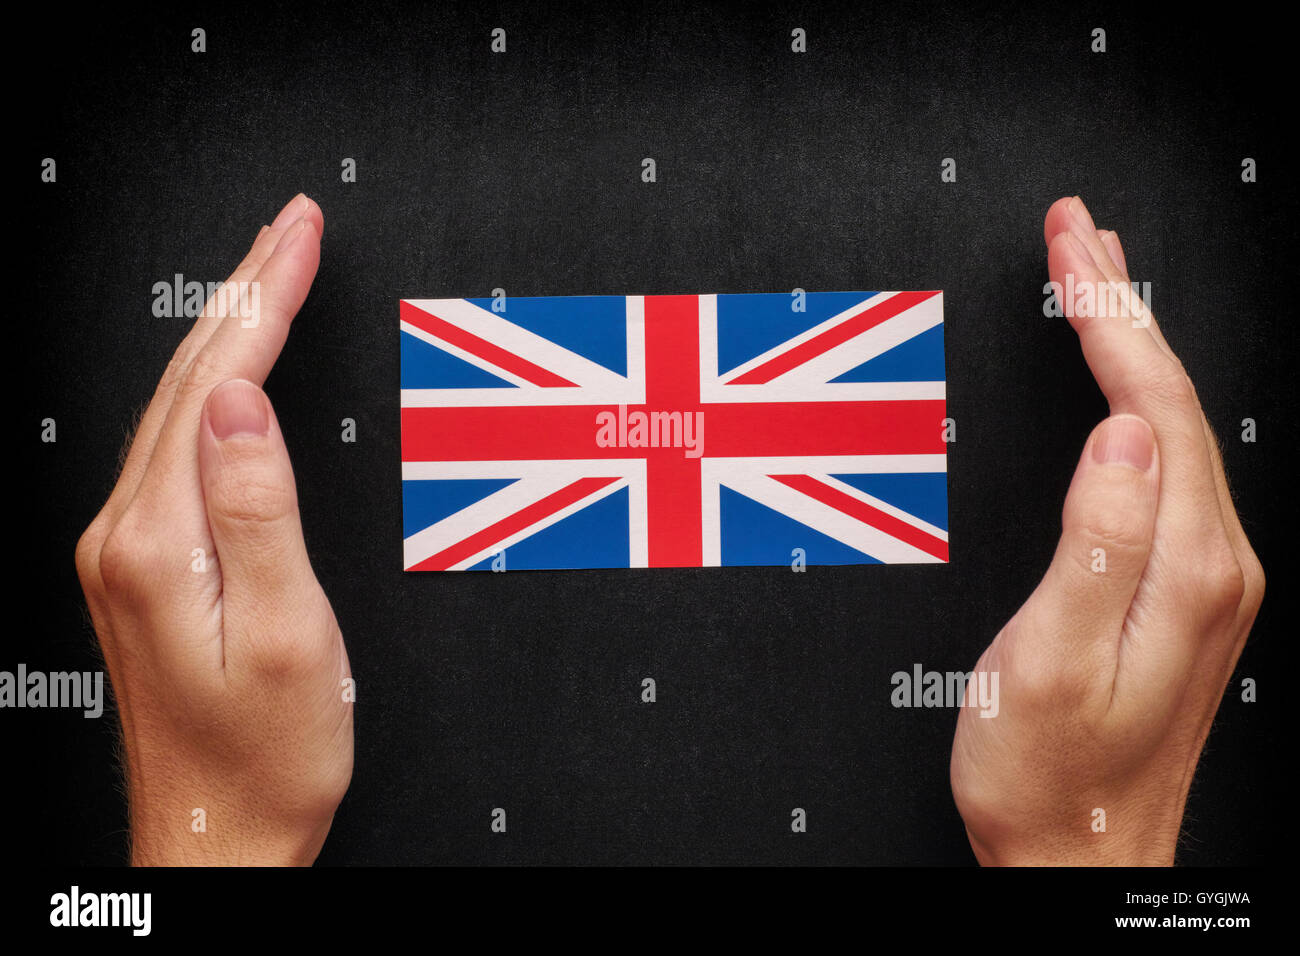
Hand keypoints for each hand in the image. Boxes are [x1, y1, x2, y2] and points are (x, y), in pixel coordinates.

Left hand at [74, 194, 352, 865]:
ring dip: (226, 331)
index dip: (263, 298)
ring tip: (267, 275)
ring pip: (178, 405)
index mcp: (160, 541)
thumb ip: (257, 510)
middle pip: (186, 379)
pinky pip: (176, 445)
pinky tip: (235, 374)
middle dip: (243, 291)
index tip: (298, 235)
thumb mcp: (286, 634)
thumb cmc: (262, 754)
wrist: (214, 833)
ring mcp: (126, 547)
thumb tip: (244, 404)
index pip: (217, 382)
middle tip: (290, 227)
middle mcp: (125, 534)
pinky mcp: (143, 564)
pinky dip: (215, 388)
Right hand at [950, 196, 1263, 864]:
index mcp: (1184, 568)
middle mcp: (1213, 564)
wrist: (1079, 855)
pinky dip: (1136, 403)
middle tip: (1081, 233)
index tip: (1074, 245)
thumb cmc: (1050, 776)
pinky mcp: (1182, 590)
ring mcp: (1204, 578)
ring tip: (1097, 283)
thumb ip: (1096, 541)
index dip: (1109, 313)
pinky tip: (1117, 390)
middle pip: (1175, 401)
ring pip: (1175, 427)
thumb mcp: (1050, 659)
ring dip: (1133, 345)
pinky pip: (1166, 467)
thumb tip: (1121, 437)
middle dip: (1124, 304)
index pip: (1153, 404)